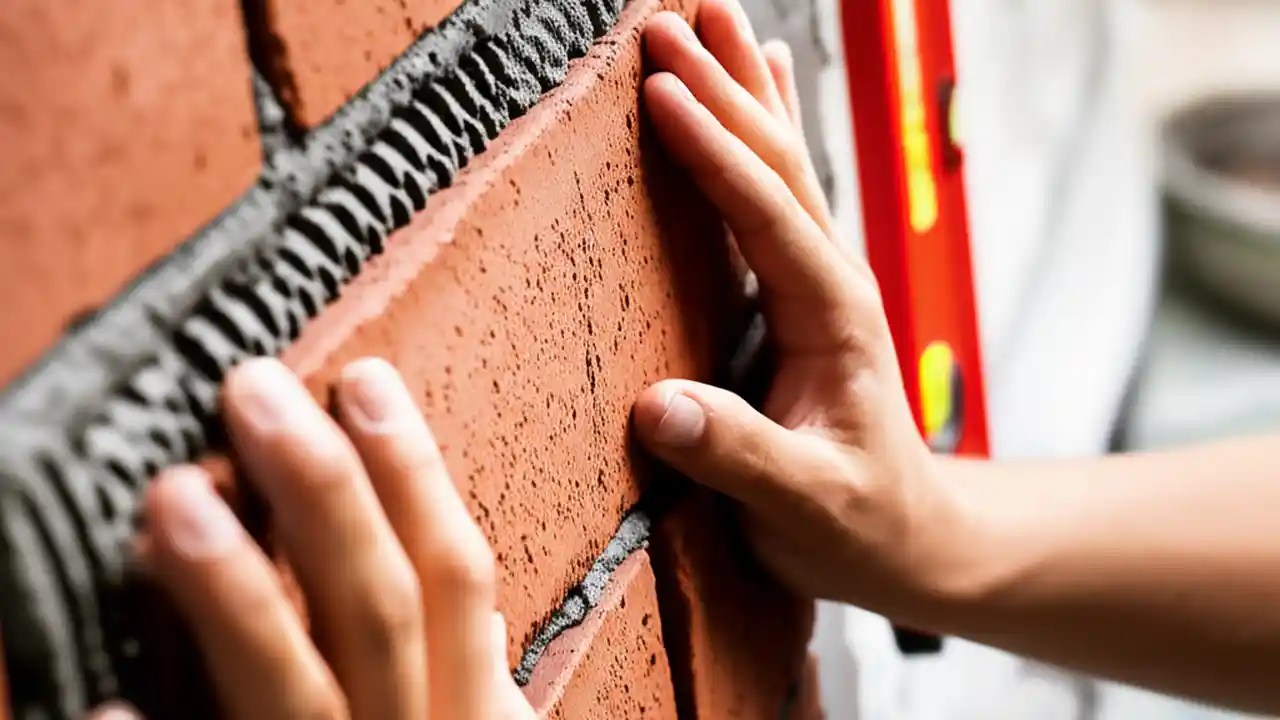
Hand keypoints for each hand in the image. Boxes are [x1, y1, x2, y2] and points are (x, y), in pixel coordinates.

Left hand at [115, 358, 534, 718]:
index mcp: (472, 709)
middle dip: (323, 491)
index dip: (414, 475)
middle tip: (254, 393)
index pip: (454, 576)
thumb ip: (473, 678)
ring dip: (236, 589)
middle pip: (380, 608)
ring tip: (176, 497)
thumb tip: (488, 618)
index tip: (361, 381)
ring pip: (296, 686)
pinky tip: (107, 702)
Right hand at [632, 0, 967, 617]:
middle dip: (718, 84)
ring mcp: (816, 280)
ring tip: (709, 13)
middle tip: (660, 18)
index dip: (711, 147)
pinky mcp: (798, 293)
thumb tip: (659, 406)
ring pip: (778, 160)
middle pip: (774, 159)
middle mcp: (828, 280)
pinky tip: (765, 76)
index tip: (657, 89)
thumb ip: (740, 457)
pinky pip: (776, 192)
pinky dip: (765, 126)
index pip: (765, 211)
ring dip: (740, 83)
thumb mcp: (806, 506)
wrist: (914, 541)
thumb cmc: (863, 527)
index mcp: (831, 314)